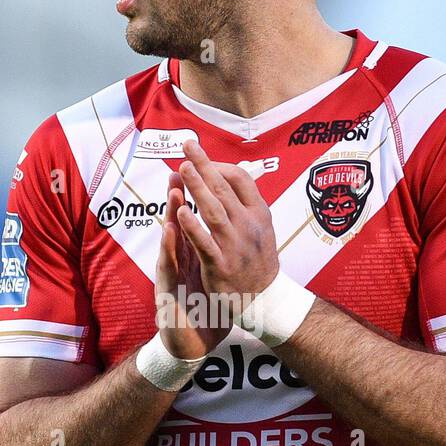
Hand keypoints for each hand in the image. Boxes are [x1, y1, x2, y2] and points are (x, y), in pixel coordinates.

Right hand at [155, 170, 231, 359]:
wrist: (189, 343)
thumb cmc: (201, 309)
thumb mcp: (210, 276)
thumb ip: (212, 252)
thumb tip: (227, 233)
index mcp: (191, 254)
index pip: (192, 220)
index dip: (195, 197)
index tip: (202, 172)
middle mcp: (179, 260)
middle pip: (179, 222)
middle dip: (181, 194)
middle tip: (181, 166)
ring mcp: (172, 274)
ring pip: (171, 239)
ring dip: (172, 213)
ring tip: (175, 189)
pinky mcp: (167, 290)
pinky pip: (169, 265)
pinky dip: (169, 246)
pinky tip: (170, 229)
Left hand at [175, 141, 279, 312]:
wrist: (265, 300)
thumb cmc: (257, 260)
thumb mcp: (262, 228)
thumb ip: (246, 204)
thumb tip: (228, 176)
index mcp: (259, 214)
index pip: (241, 179)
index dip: (220, 165)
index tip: (203, 159)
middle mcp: (249, 226)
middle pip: (224, 188)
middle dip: (203, 165)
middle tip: (187, 146)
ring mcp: (235, 245)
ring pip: (213, 211)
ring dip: (197, 187)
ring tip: (182, 168)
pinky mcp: (220, 265)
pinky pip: (204, 242)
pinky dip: (193, 226)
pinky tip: (180, 211)